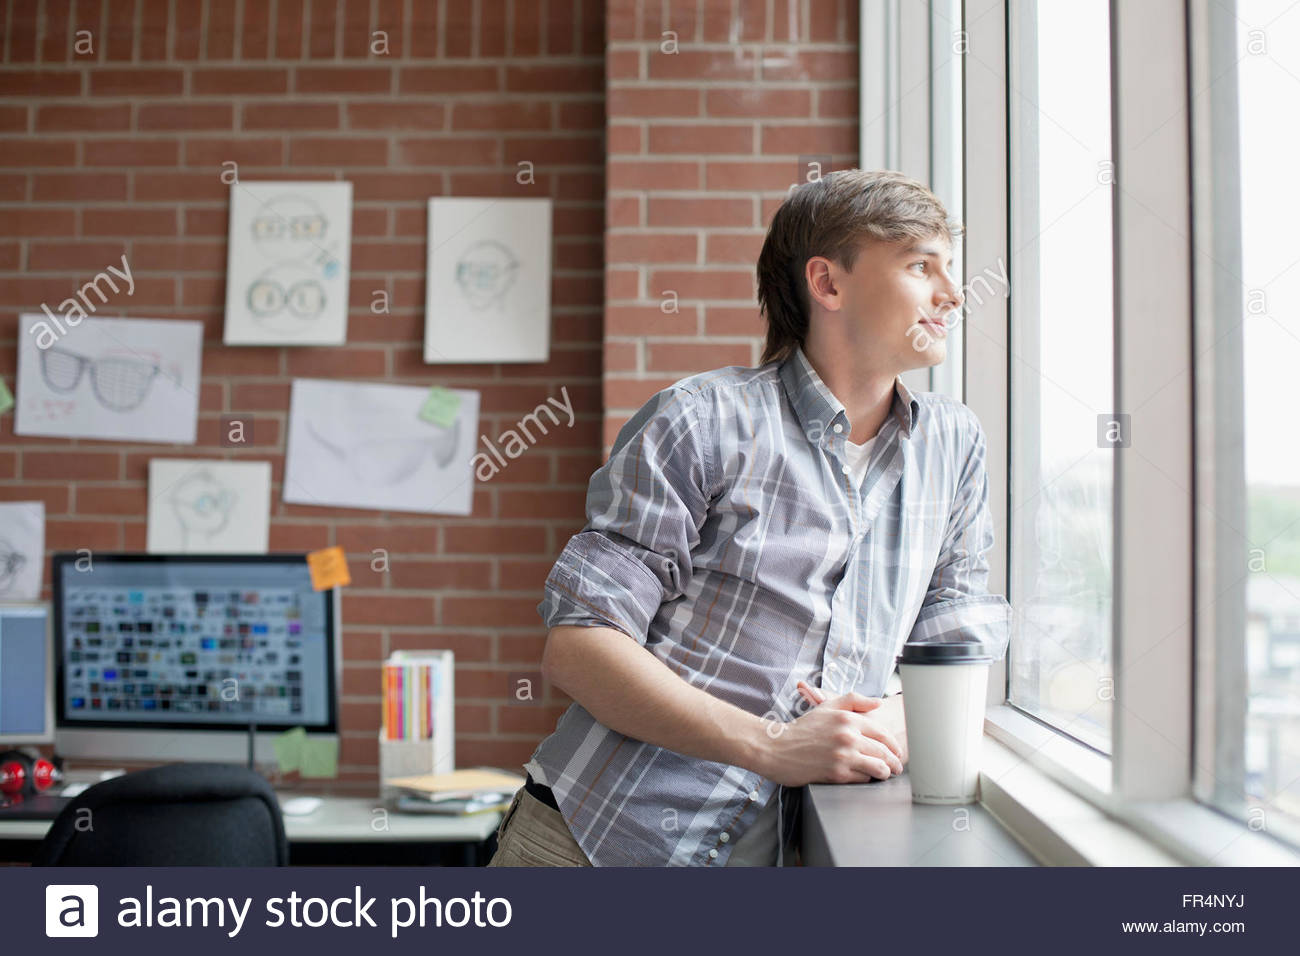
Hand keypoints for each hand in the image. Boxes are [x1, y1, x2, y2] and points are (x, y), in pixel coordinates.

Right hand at [757, 684, 904, 787]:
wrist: (777, 748)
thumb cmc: (802, 729)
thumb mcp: (826, 706)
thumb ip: (854, 700)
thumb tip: (878, 702)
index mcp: (847, 718)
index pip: (882, 733)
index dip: (893, 745)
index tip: (896, 752)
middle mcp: (847, 736)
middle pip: (884, 751)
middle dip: (894, 761)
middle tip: (897, 767)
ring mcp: (843, 755)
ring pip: (878, 767)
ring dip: (885, 772)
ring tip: (884, 774)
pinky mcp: (837, 774)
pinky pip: (863, 779)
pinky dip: (867, 779)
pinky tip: (864, 777)